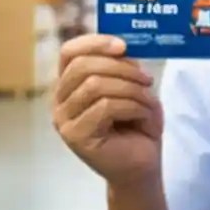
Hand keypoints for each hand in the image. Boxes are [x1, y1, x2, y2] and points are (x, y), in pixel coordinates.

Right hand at [53, 34, 162, 187]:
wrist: (141, 167)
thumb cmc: (136, 126)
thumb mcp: (131, 87)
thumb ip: (121, 66)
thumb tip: (121, 46)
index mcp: (70, 85)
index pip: (69, 52)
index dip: (95, 43)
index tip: (123, 46)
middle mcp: (60, 101)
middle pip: (83, 66)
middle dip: (122, 68)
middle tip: (147, 79)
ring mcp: (64, 120)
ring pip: (96, 85)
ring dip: (131, 89)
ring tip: (149, 102)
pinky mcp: (75, 136)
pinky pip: (105, 107)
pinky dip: (132, 107)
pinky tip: (142, 117)